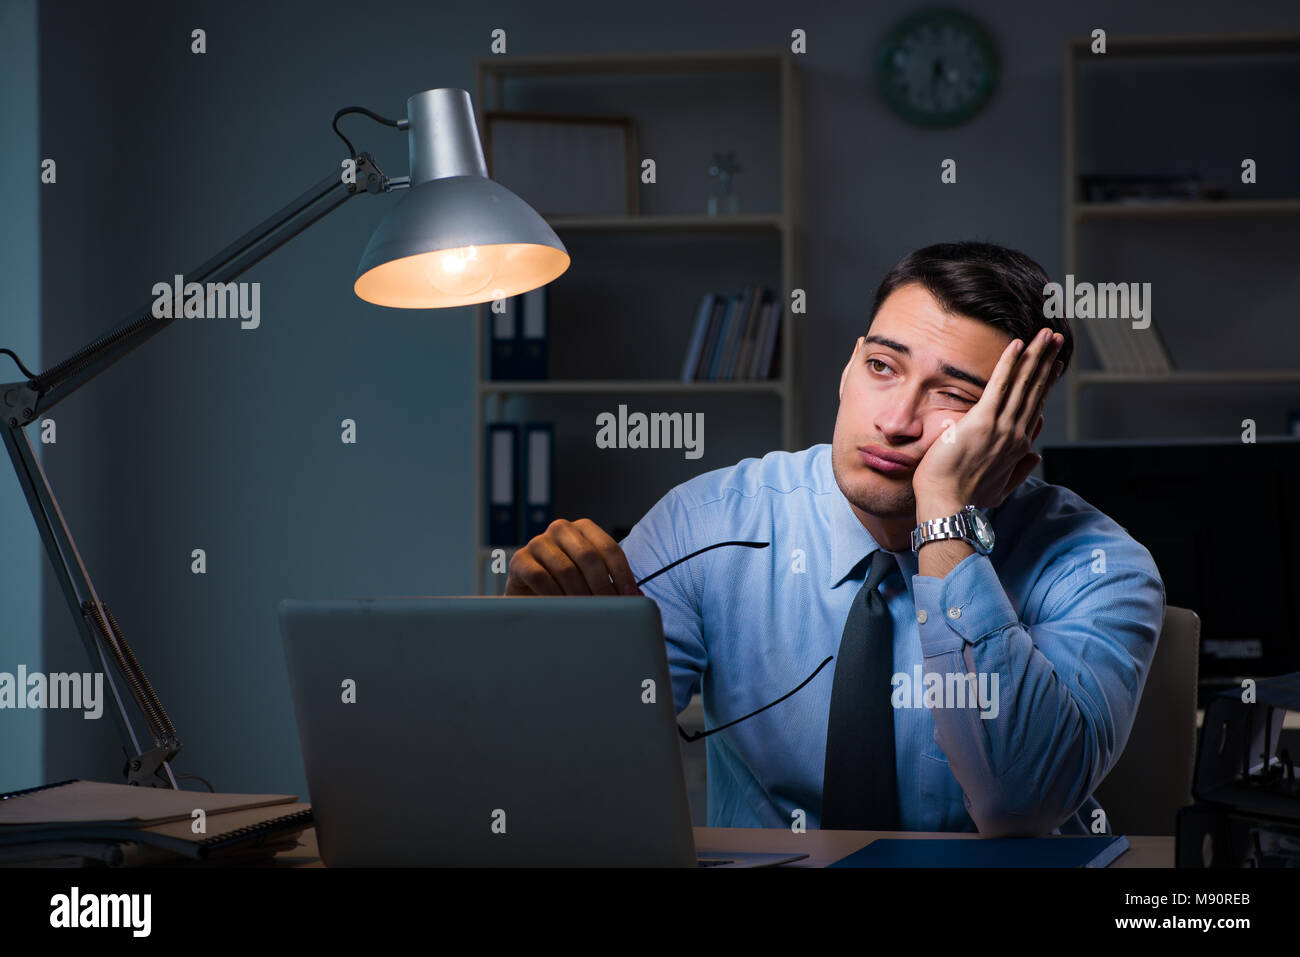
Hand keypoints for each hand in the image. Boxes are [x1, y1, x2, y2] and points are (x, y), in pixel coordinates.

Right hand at [505, 518, 642, 595]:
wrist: (529, 593)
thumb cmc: (566, 584)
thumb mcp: (591, 579)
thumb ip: (612, 582)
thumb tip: (637, 598)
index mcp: (583, 529)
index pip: (609, 548)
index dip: (622, 573)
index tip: (630, 596)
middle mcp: (561, 529)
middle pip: (588, 556)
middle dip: (602, 585)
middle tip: (609, 608)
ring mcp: (538, 542)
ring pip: (565, 568)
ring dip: (579, 594)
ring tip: (587, 613)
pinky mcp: (520, 559)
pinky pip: (540, 577)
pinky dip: (555, 595)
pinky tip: (562, 608)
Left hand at [911, 327, 1063, 513]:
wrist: (949, 507)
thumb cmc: (967, 500)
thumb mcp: (1000, 488)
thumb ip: (1020, 471)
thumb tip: (1037, 458)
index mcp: (1018, 447)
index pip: (1036, 406)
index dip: (1046, 383)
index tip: (1054, 365)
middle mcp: (1016, 434)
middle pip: (1035, 390)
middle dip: (1047, 361)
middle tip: (1057, 338)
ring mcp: (1001, 427)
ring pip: (1024, 384)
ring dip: (1035, 355)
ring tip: (1046, 334)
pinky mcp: (982, 423)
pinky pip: (999, 386)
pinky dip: (1009, 364)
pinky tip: (1018, 344)